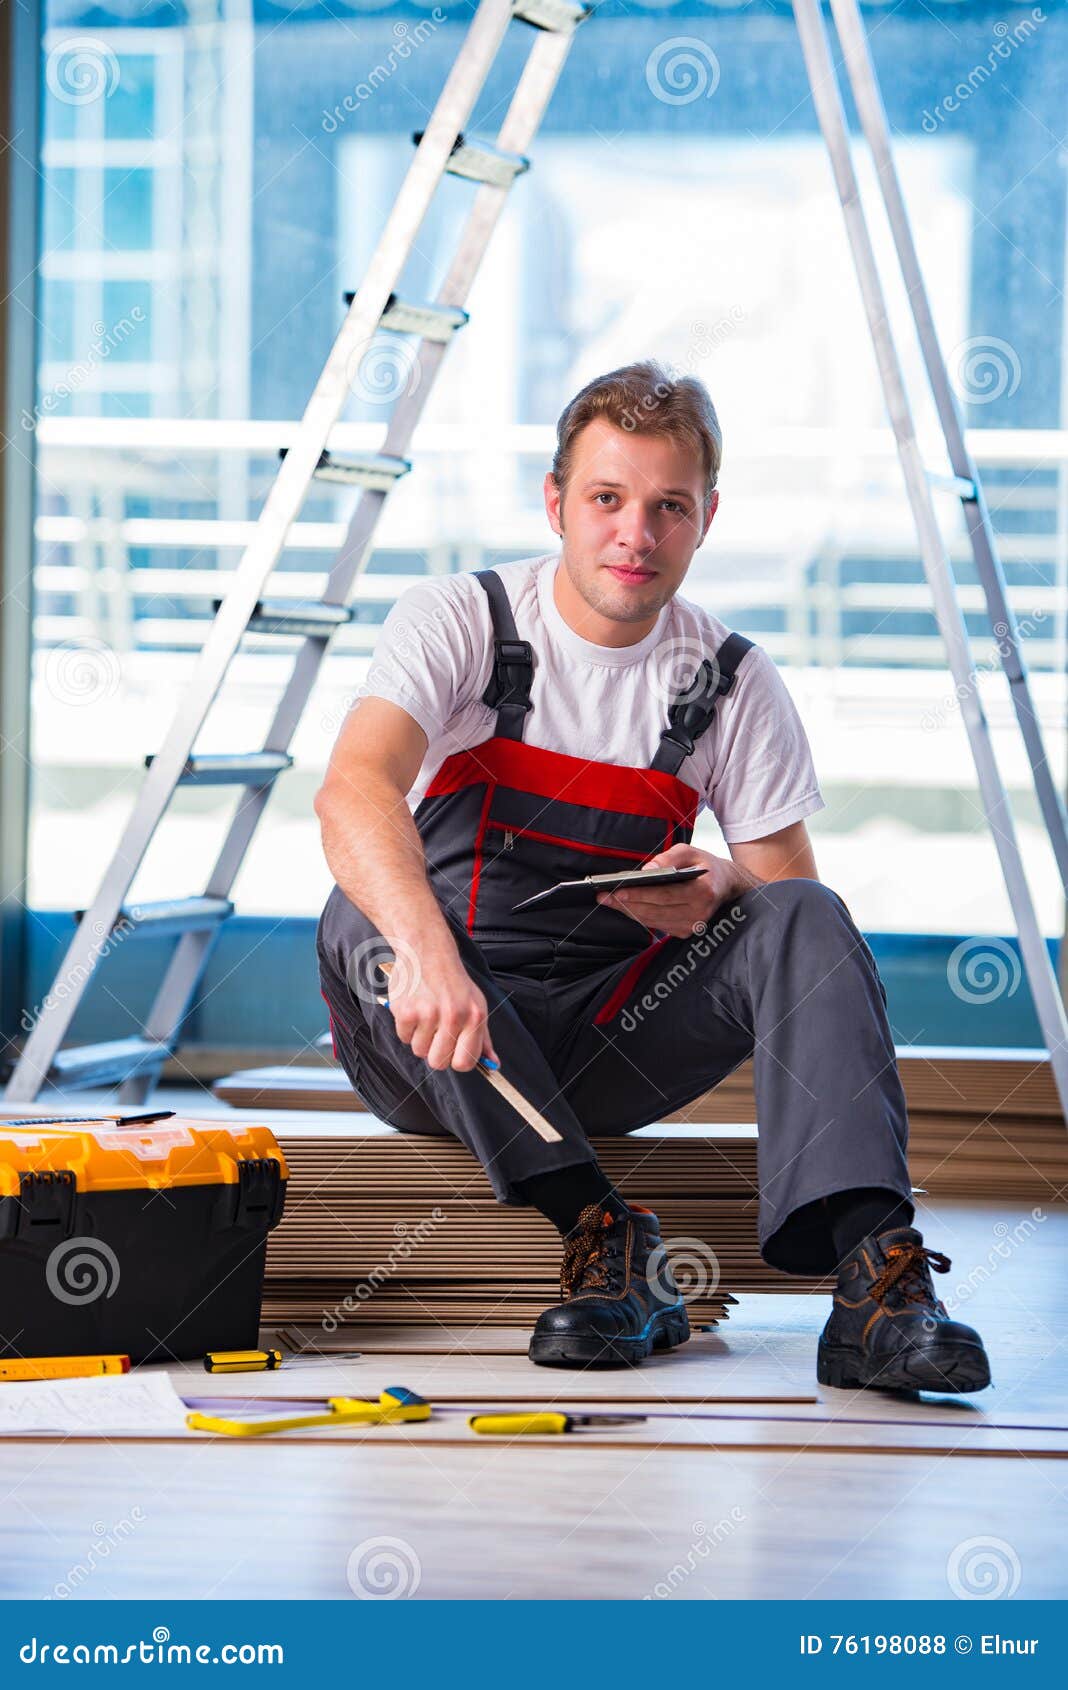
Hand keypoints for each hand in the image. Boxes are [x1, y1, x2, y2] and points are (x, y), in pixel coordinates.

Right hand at [382, 951, 499, 1073]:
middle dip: (434, 1053)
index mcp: (475, 1017)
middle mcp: (454, 1016)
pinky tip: (413, 1008)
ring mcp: (429, 1014)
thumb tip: (494, 1065)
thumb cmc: (454, 982)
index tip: (451, 1053)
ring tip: (425, 1015)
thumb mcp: (476, 1005)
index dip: (455, 1061)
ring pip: (419, 1051)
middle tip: (434, 1034)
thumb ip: (484, 1037)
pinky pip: (403, 1037)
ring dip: (419, 1038)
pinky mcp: (406, 1010)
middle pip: (438, 1062)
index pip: (465, 1062)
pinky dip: (406, 1027)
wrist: (428, 951)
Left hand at [596, 843, 744, 939]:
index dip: (639, 894)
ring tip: (608, 901)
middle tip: (604, 896)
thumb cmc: (707, 867)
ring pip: (653, 921)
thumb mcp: (691, 852)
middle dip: (626, 904)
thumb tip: (647, 869)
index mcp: (703, 891)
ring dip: (629, 911)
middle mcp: (698, 913)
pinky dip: (640, 916)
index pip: (665, 895)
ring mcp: (692, 926)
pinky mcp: (685, 932)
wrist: (727, 887)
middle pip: (655, 911)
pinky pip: (657, 925)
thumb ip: (669, 857)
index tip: (617, 891)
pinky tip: (625, 907)